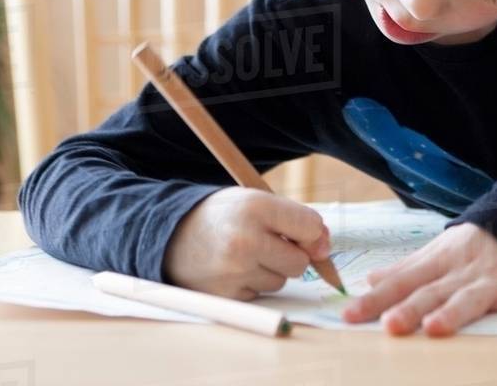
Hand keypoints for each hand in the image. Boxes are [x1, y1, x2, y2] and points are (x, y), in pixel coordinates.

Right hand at [163, 186, 330, 300]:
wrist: (171, 235)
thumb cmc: (224, 216)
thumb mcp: (256, 201)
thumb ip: (295, 219)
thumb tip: (324, 249)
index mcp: (256, 207)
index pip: (311, 227)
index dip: (312, 234)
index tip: (301, 234)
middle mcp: (245, 240)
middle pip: (300, 262)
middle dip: (292, 255)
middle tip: (267, 243)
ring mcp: (234, 271)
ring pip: (282, 281)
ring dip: (271, 271)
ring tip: (245, 254)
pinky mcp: (226, 294)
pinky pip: (260, 295)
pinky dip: (253, 284)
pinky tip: (233, 270)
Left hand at [342, 223, 496, 336]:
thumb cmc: (471, 245)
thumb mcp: (436, 251)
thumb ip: (405, 269)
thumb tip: (368, 279)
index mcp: (437, 262)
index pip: (401, 282)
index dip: (375, 299)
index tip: (350, 316)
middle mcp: (461, 271)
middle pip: (432, 291)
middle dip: (411, 308)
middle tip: (390, 324)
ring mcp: (492, 277)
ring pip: (471, 297)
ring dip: (454, 312)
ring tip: (436, 328)